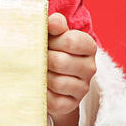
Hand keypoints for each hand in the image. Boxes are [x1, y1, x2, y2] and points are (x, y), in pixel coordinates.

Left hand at [47, 11, 95, 125]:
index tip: (44, 41)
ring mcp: (83, 88)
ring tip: (36, 71)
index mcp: (88, 46)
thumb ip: (55, 24)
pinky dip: (42, 94)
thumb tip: (52, 21)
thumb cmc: (52, 50)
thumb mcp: (55, 34)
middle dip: (42, 59)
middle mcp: (90, 67)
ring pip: (57, 82)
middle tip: (35, 58)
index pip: (70, 41)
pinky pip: (54, 102)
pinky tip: (39, 86)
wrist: (53, 78)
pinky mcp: (72, 104)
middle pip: (60, 62)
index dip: (52, 41)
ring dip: (41, 77)